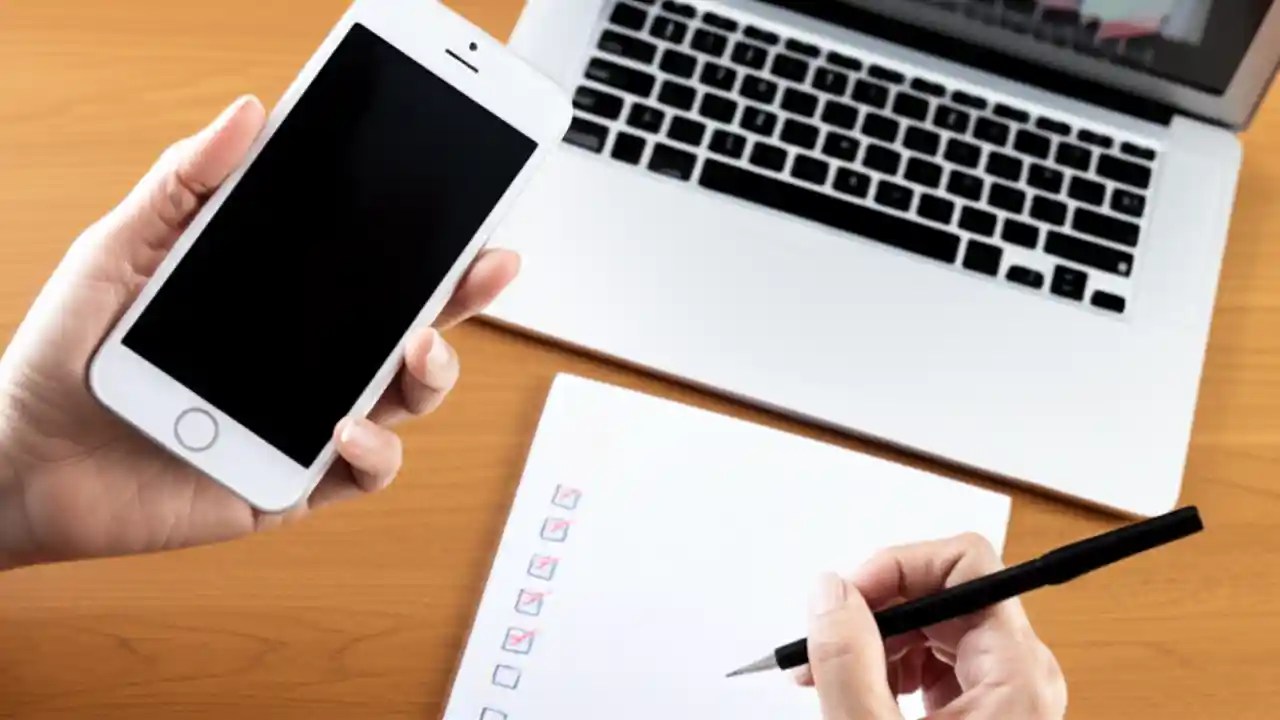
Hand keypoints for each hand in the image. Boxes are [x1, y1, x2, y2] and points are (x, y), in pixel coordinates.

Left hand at [0, 96, 518, 569]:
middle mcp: (305, 361)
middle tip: (489, 266)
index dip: (429, 245)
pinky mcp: (290, 484)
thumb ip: (185, 183)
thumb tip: (248, 113)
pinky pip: (361, 474)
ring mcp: (303, 423)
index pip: (372, 269)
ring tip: (416, 349)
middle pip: (409, 329)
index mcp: (280, 303)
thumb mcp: (122, 248)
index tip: (470, 211)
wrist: (21, 456)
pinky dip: (372, 452)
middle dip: (462, 299)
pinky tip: (344, 426)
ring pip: (403, 400)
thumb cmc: (68, 351)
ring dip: (432, 373)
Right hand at [796, 534, 1066, 718]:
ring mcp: (1008, 691)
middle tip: (825, 642)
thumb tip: (829, 592)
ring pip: (936, 625)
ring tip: (835, 677)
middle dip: (875, 609)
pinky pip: (937, 660)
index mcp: (1018, 674)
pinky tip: (864, 693)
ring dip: (878, 640)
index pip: (964, 563)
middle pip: (944, 592)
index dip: (896, 566)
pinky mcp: (988, 709)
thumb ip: (848, 663)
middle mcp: (1023, 673)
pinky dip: (891, 667)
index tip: (847, 596)